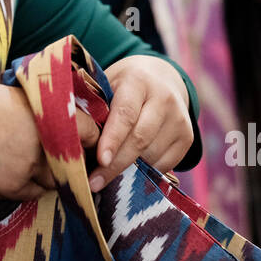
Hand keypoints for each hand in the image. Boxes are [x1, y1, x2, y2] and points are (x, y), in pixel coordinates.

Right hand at [0, 83, 99, 200]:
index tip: (86, 140)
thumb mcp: (13, 97)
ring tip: (36, 166)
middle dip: (72, 160)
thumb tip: (60, 119)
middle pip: (74, 160)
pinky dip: (31, 186)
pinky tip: (18, 174)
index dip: (90, 137)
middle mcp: (44, 141)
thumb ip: (40, 111)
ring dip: (52, 175)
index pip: (89, 131)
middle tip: (67, 158)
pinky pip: (35, 193)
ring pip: (56, 179)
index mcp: (47, 114)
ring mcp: (30, 166)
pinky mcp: (13, 186)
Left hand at [88, 55, 191, 191]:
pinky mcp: (187, 137)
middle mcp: (164, 98)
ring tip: (105, 175)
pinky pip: (163, 164)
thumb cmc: (123, 85)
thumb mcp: (107, 84)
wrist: (161, 78)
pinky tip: (129, 169)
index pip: (126, 113)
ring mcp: (180, 119)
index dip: (112, 139)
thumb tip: (73, 136)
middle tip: (93, 183)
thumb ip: (94, 106)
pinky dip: (144, 171)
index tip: (100, 160)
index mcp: (138, 80)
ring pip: (151, 155)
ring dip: (128, 170)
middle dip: (115, 165)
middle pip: (139, 139)